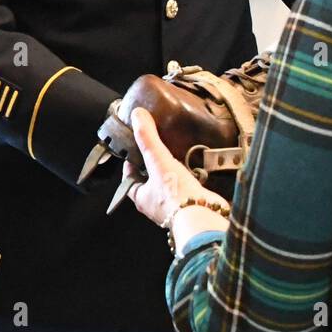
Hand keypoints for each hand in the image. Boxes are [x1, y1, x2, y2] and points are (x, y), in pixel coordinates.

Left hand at [125, 106, 205, 227]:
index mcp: (141, 198)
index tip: (135, 149)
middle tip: (157, 149)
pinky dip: (190, 179)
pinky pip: (188, 190)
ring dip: (172, 173)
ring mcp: (174, 207)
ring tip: (177, 155)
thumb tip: (137, 115)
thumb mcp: (157, 160)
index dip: (130, 163)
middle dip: (152, 167)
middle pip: (149, 182)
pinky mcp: (192, 205)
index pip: (128, 179)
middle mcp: (155, 205)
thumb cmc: (175, 195)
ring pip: (168, 187)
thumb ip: (148, 138)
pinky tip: (197, 168)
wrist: (202, 216)